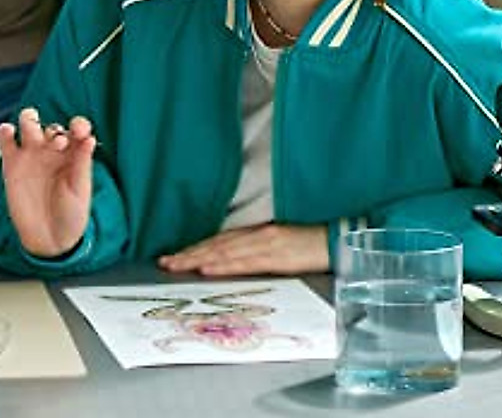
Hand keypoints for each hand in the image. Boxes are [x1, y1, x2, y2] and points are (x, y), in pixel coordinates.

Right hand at [0, 107, 95, 258]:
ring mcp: (32, 156)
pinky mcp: (12, 164)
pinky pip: (6, 140)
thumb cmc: (70, 217)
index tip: (79, 130)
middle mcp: (52, 152)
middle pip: (51, 125)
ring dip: (30, 122)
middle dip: (54, 128)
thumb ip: (82, 163)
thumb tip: (90, 139)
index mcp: (73, 155)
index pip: (76, 129)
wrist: (49, 241)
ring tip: (34, 137)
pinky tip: (10, 133)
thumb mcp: (81, 191)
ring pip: (28, 124)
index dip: (78, 125)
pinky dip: (5, 132)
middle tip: (58, 144)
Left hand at [157, 223, 329, 276]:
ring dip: (199, 259)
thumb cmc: (308, 246)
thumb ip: (254, 250)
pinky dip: (224, 265)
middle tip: (165, 262)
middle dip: (189, 254)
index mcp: (255, 232)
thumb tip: (230, 262)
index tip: (174, 257)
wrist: (336, 242)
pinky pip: (245, 262)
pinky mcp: (276, 255)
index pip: (218, 241)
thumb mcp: (277, 245)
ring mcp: (265, 244)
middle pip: (216, 245)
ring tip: (178, 266)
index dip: (195, 249)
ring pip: (224, 252)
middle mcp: (256, 235)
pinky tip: (208, 269)